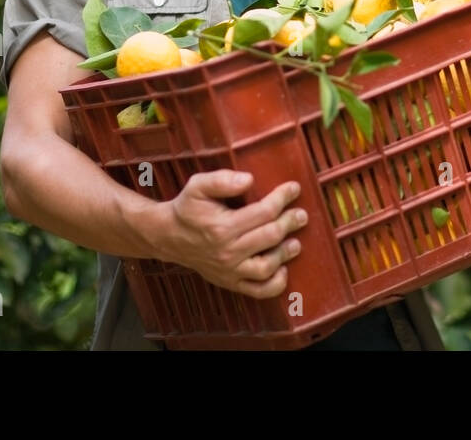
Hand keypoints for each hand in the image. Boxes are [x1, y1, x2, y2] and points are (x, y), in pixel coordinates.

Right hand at [157, 170, 307, 297]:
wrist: (168, 236)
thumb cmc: (187, 209)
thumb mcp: (198, 186)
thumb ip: (222, 180)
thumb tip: (249, 180)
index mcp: (222, 226)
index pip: (264, 212)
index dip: (283, 198)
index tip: (294, 188)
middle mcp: (227, 251)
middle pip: (270, 236)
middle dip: (290, 222)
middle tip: (301, 215)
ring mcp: (229, 270)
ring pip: (267, 266)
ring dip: (285, 253)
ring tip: (295, 242)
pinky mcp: (230, 282)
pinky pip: (258, 290)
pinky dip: (275, 284)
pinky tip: (282, 269)